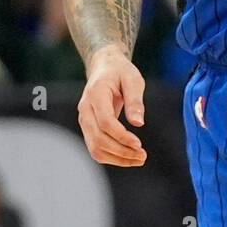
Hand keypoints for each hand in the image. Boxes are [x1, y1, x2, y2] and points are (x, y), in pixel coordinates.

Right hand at [77, 48, 146, 166]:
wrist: (104, 68)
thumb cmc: (121, 72)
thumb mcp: (133, 79)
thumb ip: (135, 100)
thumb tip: (138, 123)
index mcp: (96, 94)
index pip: (105, 122)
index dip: (121, 136)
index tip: (139, 144)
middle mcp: (85, 109)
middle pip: (98, 139)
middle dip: (121, 151)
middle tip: (143, 156)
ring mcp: (84, 120)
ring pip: (95, 148)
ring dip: (117, 158)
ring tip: (139, 159)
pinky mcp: (88, 128)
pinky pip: (96, 148)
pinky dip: (112, 157)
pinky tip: (129, 157)